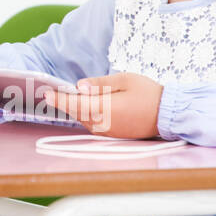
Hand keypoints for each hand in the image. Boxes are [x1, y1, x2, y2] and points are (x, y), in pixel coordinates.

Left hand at [43, 72, 162, 137]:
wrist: (169, 114)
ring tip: (66, 97)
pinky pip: (93, 124)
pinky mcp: (113, 135)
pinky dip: (86, 115)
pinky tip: (85, 106)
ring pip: (84, 119)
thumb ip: (100, 83)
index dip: (59, 99)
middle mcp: (104, 124)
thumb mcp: (125, 80)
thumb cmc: (148, 93)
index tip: (46, 93)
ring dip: (75, 109)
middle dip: (64, 102)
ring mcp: (108, 132)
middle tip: (51, 92)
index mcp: (106, 109)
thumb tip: (79, 86)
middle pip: (77, 112)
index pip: (76, 104)